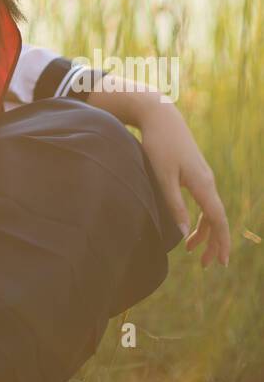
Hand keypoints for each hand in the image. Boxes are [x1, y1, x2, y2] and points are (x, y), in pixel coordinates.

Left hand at [136, 97, 229, 266]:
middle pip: (217, 219)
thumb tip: (185, 234)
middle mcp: (207, 181)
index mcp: (202, 183)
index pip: (217, 219)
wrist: (161, 116)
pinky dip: (200, 218)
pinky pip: (204, 202)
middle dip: (214, 243)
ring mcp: (203, 176)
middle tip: (207, 265)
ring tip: (193, 252)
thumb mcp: (163, 176)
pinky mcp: (196, 173)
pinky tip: (190, 228)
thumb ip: (174, 205)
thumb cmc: (159, 145)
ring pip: (211, 211)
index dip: (221, 242)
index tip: (221, 262)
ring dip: (205, 232)